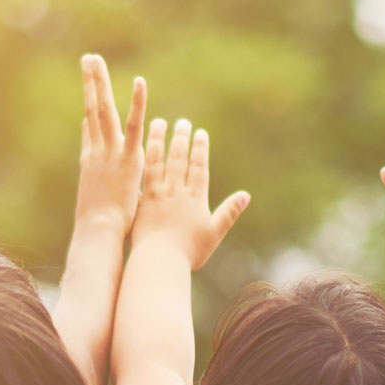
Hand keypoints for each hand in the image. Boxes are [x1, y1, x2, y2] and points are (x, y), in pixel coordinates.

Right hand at [76, 55, 145, 234]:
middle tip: (87, 58)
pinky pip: (134, 125)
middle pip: (91, 110)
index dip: (90, 110)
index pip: (89, 130)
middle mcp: (96, 151)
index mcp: (90, 161)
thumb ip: (98, 184)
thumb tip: (97, 175)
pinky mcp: (127, 157)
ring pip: (102, 109)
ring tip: (93, 58)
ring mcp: (109, 151)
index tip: (90, 89)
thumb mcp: (97, 201)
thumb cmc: (100, 225)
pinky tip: (140, 82)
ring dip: (98, 81)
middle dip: (89, 83)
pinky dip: (138, 103)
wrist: (98, 230)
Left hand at [132, 118, 248, 269]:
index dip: (200, 148)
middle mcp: (176, 191)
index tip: (200, 133)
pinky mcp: (141, 201)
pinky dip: (141, 158)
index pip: (199, 167)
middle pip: (179, 159)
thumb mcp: (214, 233)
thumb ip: (229, 212)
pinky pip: (142, 175)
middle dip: (181, 138)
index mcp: (195, 198)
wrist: (159, 261)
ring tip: (159, 123)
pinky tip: (139, 146)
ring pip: (158, 161)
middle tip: (182, 122)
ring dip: (159, 140)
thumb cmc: (188, 252)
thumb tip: (245, 196)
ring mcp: (157, 195)